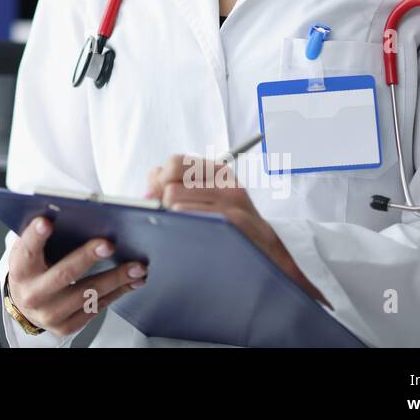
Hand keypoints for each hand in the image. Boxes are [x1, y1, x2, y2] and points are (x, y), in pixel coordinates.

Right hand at [5, 216, 146, 337]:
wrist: (27, 304)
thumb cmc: (34, 268)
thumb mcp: (30, 251)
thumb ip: (44, 236)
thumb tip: (75, 215)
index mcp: (20, 269)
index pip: (27, 249)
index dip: (36, 236)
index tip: (47, 221)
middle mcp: (32, 293)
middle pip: (63, 274)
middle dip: (87, 258)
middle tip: (108, 245)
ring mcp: (50, 313)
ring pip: (87, 293)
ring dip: (115, 279)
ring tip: (137, 267)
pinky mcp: (66, 326)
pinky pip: (96, 307)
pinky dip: (117, 292)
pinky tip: (132, 282)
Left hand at [144, 154, 330, 307]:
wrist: (270, 255)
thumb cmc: (233, 229)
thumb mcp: (211, 198)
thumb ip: (178, 185)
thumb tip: (148, 187)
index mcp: (220, 173)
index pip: (174, 163)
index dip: (160, 180)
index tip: (160, 195)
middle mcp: (227, 184)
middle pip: (169, 186)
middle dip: (165, 204)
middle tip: (177, 219)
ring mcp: (230, 204)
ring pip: (174, 203)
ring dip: (173, 220)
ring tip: (189, 231)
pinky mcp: (230, 222)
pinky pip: (186, 218)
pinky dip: (181, 230)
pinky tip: (194, 238)